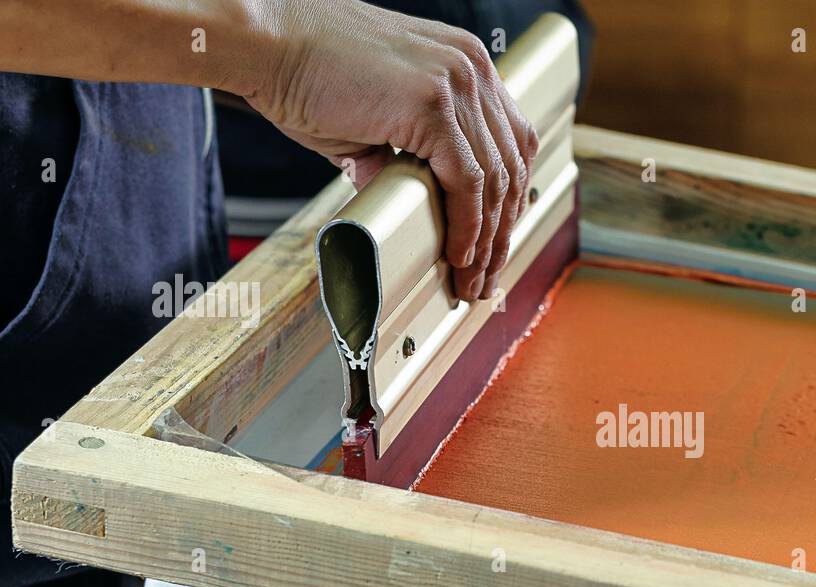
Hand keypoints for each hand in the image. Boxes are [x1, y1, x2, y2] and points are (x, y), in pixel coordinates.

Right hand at [247, 1, 538, 300]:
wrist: (265, 42)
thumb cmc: (305, 74)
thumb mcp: (375, 122)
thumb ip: (404, 158)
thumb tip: (415, 203)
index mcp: (464, 63)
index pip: (510, 143)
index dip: (508, 201)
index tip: (495, 245)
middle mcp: (470, 67)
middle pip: (513, 165)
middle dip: (502, 231)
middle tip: (486, 277)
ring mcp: (456, 81)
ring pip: (495, 180)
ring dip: (486, 240)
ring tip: (470, 279)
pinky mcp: (433, 104)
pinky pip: (467, 182)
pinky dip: (466, 226)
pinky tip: (457, 254)